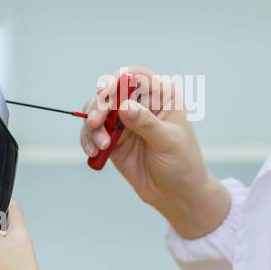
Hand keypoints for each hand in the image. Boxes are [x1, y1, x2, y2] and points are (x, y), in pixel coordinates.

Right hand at [79, 65, 228, 238]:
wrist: (177, 193)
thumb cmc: (183, 163)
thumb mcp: (168, 142)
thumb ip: (146, 124)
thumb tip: (124, 106)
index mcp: (160, 95)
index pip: (134, 76)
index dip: (116, 80)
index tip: (104, 93)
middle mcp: (140, 103)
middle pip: (110, 91)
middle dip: (98, 105)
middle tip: (95, 122)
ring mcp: (124, 121)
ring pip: (97, 110)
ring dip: (92, 125)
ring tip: (100, 145)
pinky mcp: (112, 139)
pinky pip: (92, 132)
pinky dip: (88, 139)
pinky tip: (93, 152)